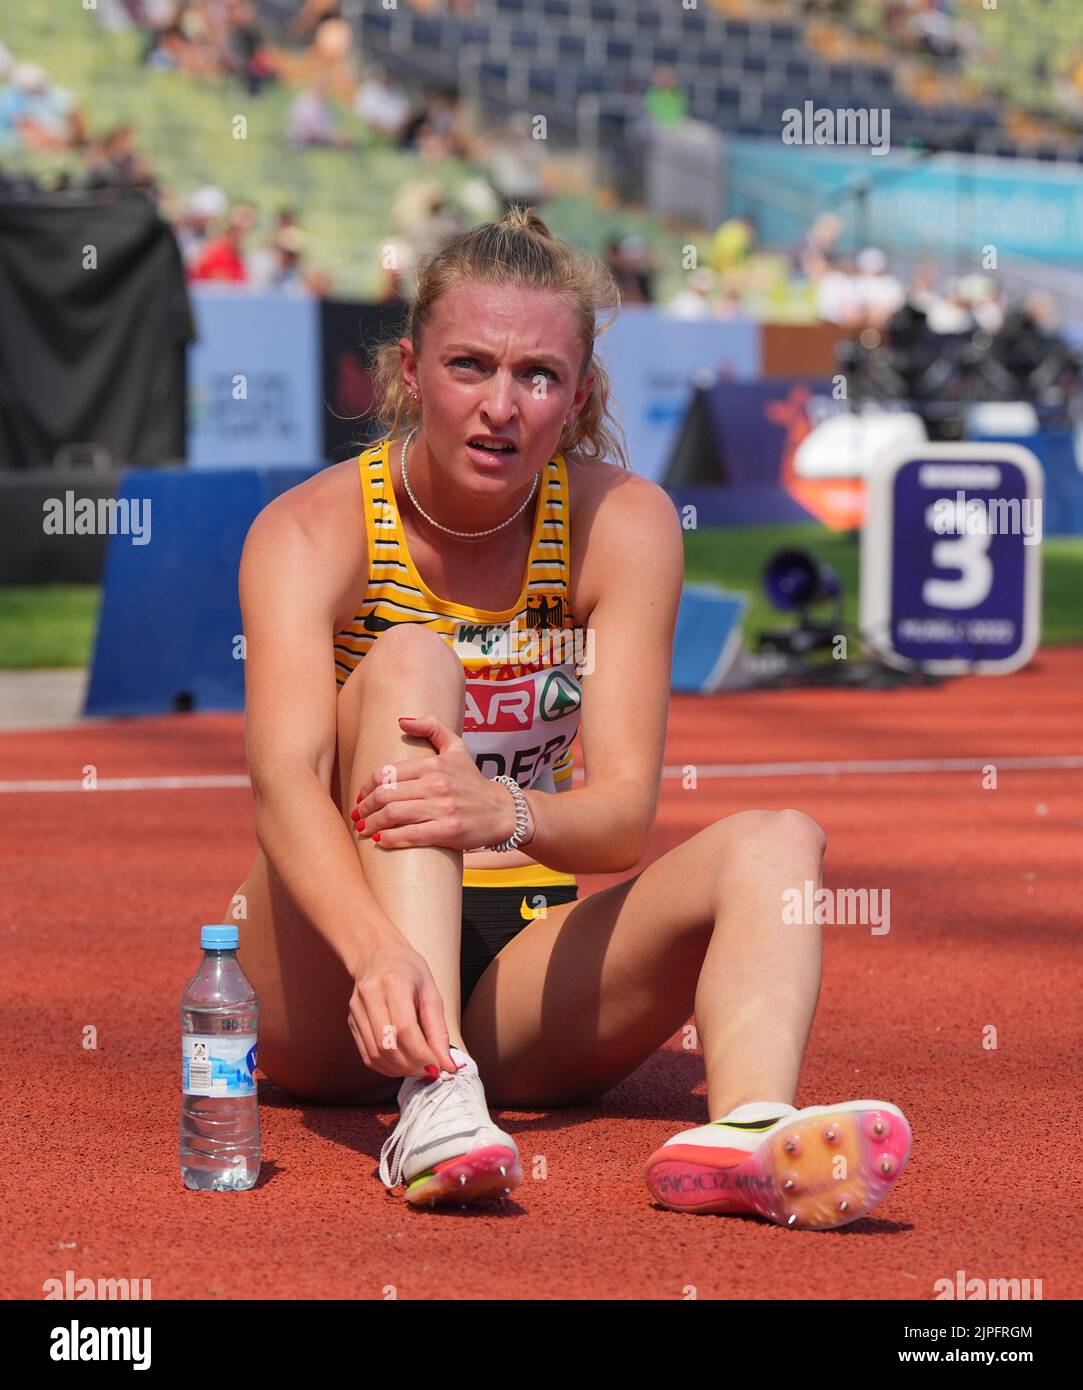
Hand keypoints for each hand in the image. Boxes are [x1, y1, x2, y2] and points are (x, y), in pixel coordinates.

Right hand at [347, 933, 457, 1079]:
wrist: (377, 954)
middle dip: (412, 1066)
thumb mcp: (431, 991)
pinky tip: (401, 1064)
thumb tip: (446, 1064)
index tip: (438, 1067)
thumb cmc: (409, 970)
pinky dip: (386, 1067)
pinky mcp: (351, 1021)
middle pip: (388, 1045)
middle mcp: (370, 996)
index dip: (422, 1055)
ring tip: (417, 1068)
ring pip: (375, 1055)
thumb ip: (439, 1030)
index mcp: (393, 983)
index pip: (405, 1029)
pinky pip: (367, 1055)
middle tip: (430, 1070)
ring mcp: (356, 1010)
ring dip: (399, 1070)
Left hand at [351, 714, 516, 850]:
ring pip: (393, 814)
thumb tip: (401, 720)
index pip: (387, 772)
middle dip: (365, 807)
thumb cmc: (473, 781)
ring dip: (372, 824)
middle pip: (385, 794)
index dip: (367, 786)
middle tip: (357, 815)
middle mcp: (437, 784)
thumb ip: (431, 728)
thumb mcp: (457, 748)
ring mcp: (443, 808)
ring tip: (364, 829)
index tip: (361, 796)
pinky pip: (411, 835)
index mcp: (433, 764)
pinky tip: (380, 840)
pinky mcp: (448, 831)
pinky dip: (390, 838)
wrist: (503, 811)